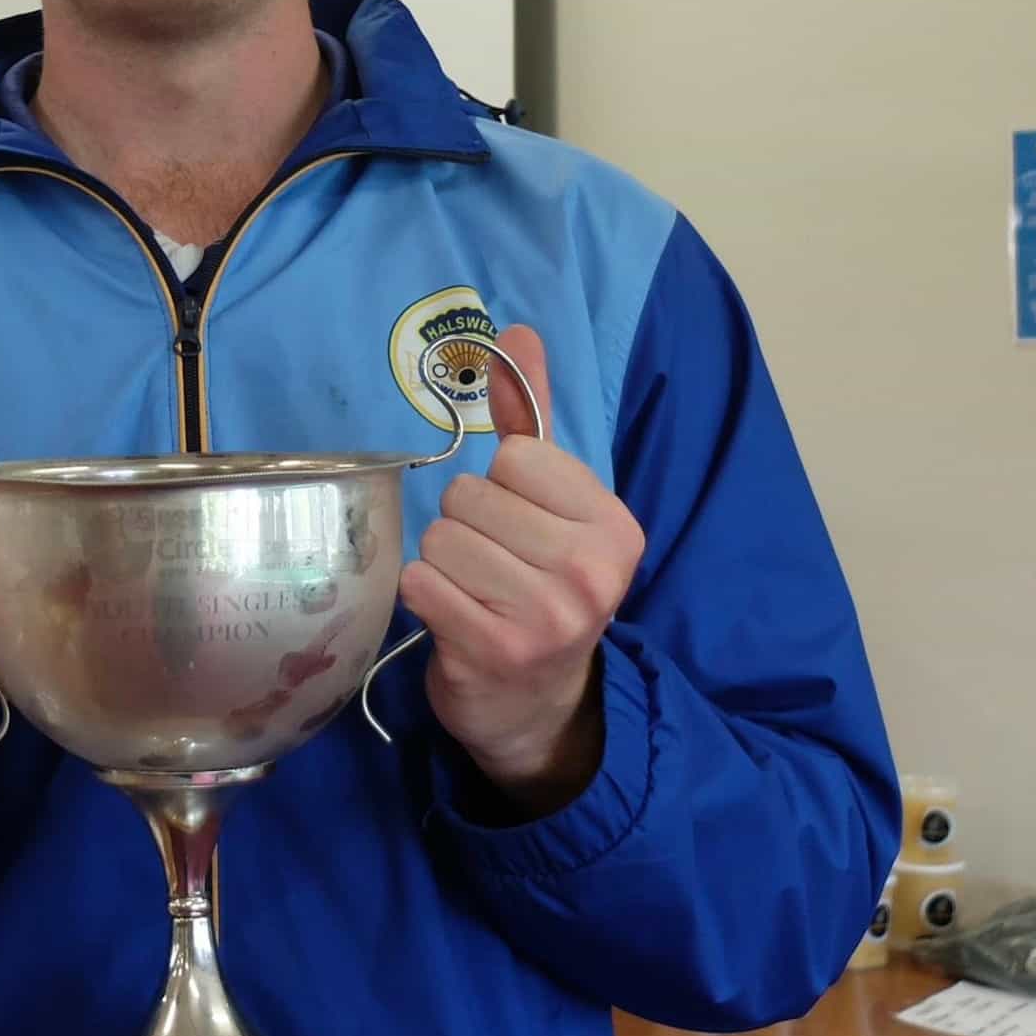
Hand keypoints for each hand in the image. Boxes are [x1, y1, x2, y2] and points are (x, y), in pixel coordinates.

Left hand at [399, 327, 643, 812]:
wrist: (535, 705)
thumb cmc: (538, 585)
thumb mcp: (549, 502)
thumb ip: (531, 417)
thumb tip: (516, 331)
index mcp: (614, 526)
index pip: (515, 457)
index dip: (502, 487)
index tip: (523, 527)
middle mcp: (591, 571)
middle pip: (469, 498)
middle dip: (466, 527)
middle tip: (494, 567)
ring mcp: (546, 616)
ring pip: (440, 538)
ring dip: (442, 563)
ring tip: (475, 593)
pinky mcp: (493, 650)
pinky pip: (421, 582)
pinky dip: (424, 596)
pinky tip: (455, 618)